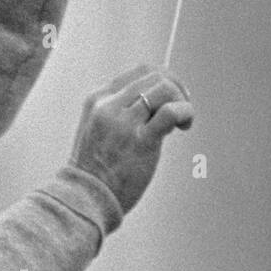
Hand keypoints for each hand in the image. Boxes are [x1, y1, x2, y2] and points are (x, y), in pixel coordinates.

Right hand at [68, 64, 192, 214]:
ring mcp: (123, 123)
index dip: (163, 79)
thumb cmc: (95, 170)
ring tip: (183, 121)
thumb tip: (156, 104)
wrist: (85, 199)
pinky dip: (185, 112)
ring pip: (163, 88)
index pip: (139, 72)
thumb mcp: (97, 129)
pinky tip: (185, 125)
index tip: (172, 97)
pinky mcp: (140, 141)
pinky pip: (170, 112)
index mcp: (98, 99)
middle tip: (183, 107)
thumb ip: (119, 112)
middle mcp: (109, 105)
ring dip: (181, 100)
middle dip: (176, 87)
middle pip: (154, 75)